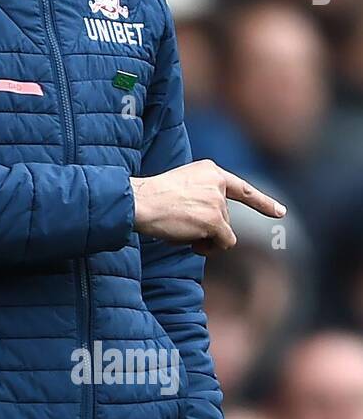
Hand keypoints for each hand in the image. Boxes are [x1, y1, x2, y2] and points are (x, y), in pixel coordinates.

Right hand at [129, 160, 284, 254]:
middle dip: (209, 229)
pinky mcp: (215, 220)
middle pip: (226, 217)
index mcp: (209, 170)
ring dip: (206, 239)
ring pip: (225, 232)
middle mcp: (218, 183)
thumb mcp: (181, 188)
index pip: (241, 188)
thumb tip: (219, 230)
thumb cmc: (151, 200)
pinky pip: (225, 243)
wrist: (138, 202)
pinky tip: (192, 242)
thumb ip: (202, 199)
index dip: (262, 202)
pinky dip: (211, 248)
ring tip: (181, 231)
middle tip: (182, 227)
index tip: (280, 213)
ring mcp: (218, 201)